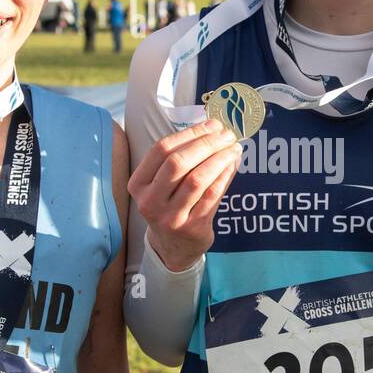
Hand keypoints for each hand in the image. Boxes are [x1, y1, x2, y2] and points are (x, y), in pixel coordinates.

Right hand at [127, 119, 242, 272]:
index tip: (212, 124)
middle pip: (179, 162)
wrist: (172, 247)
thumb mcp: (162, 184)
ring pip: (198, 179)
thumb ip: (179, 158)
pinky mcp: (192, 227)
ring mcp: (171, 217)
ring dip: (220, 158)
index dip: (190, 133)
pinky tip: (233, 165)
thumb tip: (213, 128)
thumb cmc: (170, 205)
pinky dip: (225, 176)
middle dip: (207, 144)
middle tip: (227, 135)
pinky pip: (212, 195)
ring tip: (234, 148)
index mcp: (139, 184)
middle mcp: (150, 201)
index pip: (162, 149)